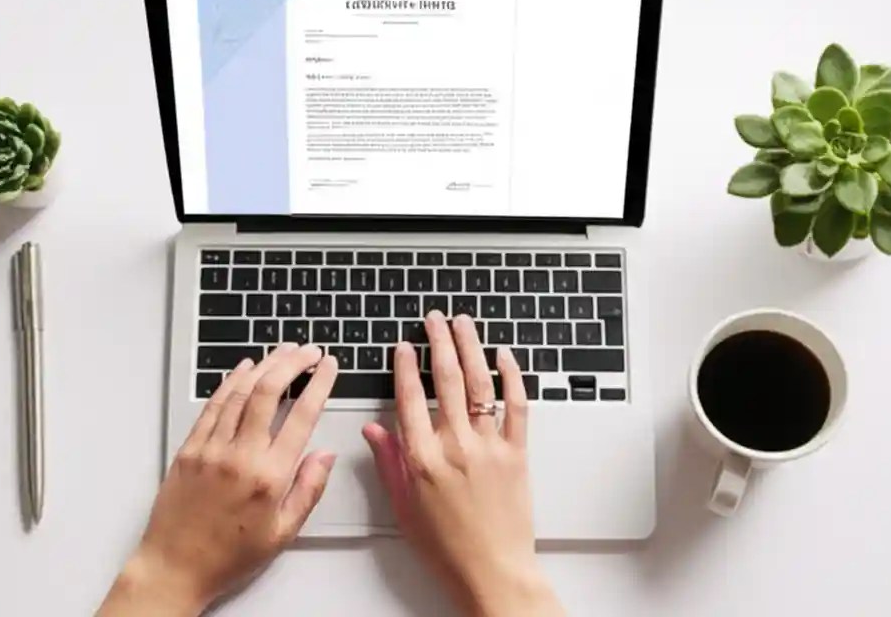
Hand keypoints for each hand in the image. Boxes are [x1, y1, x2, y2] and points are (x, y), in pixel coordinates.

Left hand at [99, 343, 337, 616]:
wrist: (175, 567)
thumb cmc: (229, 555)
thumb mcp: (283, 533)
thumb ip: (308, 490)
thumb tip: (325, 456)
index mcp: (269, 477)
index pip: (302, 416)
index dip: (319, 384)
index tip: (329, 367)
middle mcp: (240, 456)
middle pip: (269, 391)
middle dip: (292, 363)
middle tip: (308, 350)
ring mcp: (211, 448)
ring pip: (241, 392)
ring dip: (265, 365)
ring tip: (283, 351)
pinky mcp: (189, 448)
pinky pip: (213, 405)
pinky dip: (231, 381)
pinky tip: (244, 369)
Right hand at [363, 313, 563, 616]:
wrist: (492, 571)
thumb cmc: (447, 547)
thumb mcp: (403, 507)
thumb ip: (388, 463)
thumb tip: (373, 429)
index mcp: (422, 460)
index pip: (409, 398)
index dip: (406, 366)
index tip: (404, 346)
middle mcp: (455, 446)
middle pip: (446, 379)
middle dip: (439, 341)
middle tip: (434, 319)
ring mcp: (489, 447)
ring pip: (479, 383)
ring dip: (470, 347)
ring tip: (463, 323)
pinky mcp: (517, 453)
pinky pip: (516, 406)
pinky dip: (511, 377)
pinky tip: (503, 356)